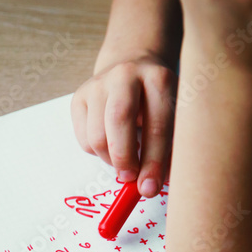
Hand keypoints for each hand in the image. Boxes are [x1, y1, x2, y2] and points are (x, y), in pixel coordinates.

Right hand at [71, 51, 175, 197]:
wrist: (131, 64)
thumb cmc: (156, 100)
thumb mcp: (172, 114)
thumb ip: (168, 146)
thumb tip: (151, 184)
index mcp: (158, 79)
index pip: (157, 125)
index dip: (154, 161)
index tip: (150, 188)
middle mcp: (126, 75)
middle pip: (119, 121)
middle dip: (125, 158)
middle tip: (130, 178)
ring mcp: (98, 84)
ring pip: (97, 136)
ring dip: (110, 159)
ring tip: (124, 160)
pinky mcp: (79, 96)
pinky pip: (83, 139)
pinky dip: (97, 152)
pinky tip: (111, 144)